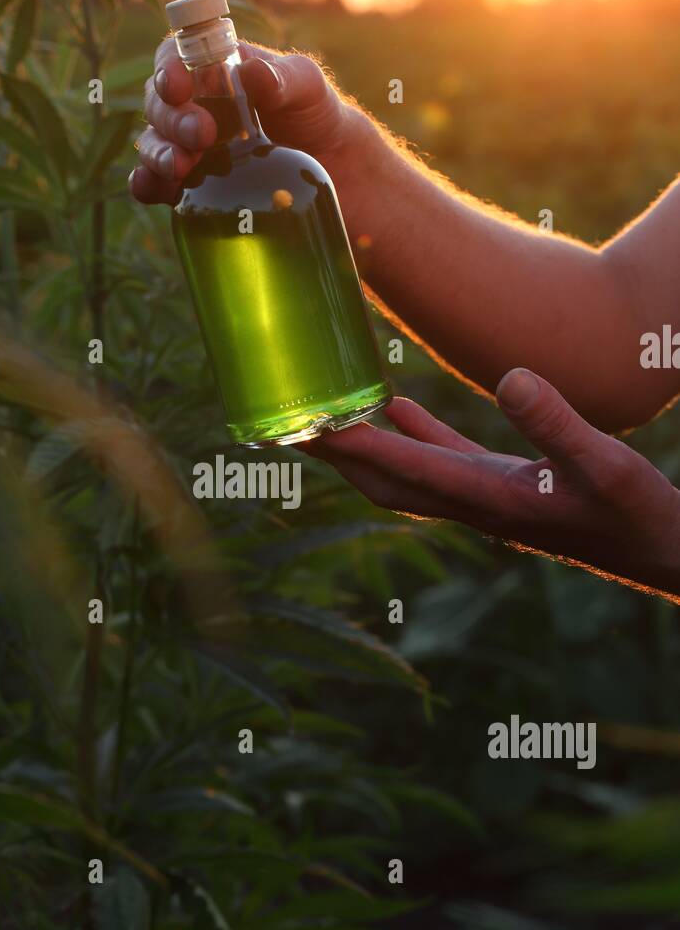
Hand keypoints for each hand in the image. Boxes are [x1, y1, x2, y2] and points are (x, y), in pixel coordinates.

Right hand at [129, 35, 356, 205]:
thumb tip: (250, 72)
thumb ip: (285, 78)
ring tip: (180, 167)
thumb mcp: (309, 89)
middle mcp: (195, 108)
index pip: (175, 58)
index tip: (179, 87)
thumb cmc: (318, 116)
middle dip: (171, 120)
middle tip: (202, 136)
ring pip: (153, 144)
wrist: (336, 173)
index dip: (168, 69)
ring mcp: (190, 149)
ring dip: (157, 154)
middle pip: (159, 105)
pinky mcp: (193, 187)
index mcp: (215, 72)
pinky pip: (156, 185)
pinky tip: (156, 189)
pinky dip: (148, 186)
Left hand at [306, 368, 679, 602]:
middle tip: (287, 421)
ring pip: (405, 473)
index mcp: (492, 499)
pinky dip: (412, 436)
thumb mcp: (604, 463)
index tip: (306, 424)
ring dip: (362, 447)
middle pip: (384, 481)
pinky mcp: (504, 489)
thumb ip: (557, 424)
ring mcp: (487, 499)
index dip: (353, 446)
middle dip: (336, 456)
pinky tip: (397, 408)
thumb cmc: (637, 513)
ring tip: (323, 412)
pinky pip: (442, 461)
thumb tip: (510, 379)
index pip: (404, 469)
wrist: (660, 550)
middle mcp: (476, 505)